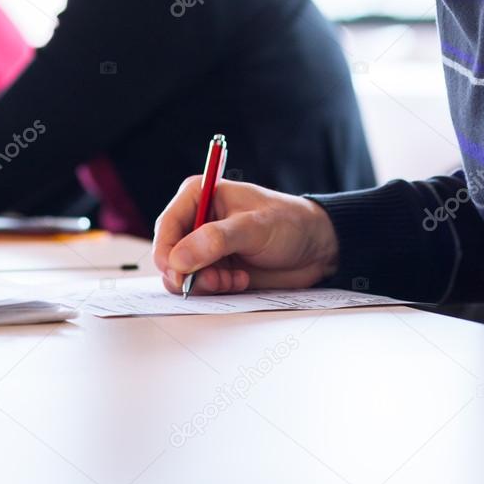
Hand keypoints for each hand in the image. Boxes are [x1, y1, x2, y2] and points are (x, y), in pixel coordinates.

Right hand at [152, 177, 340, 294]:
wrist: (316, 248)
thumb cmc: (289, 223)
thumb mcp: (253, 227)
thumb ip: (216, 240)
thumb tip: (179, 259)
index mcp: (199, 195)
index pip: (167, 226)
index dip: (167, 252)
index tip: (179, 274)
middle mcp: (198, 220)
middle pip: (170, 254)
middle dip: (188, 272)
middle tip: (216, 280)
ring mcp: (206, 246)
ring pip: (183, 274)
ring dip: (205, 283)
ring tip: (233, 279)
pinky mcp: (217, 267)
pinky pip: (201, 285)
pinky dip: (217, 288)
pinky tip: (240, 280)